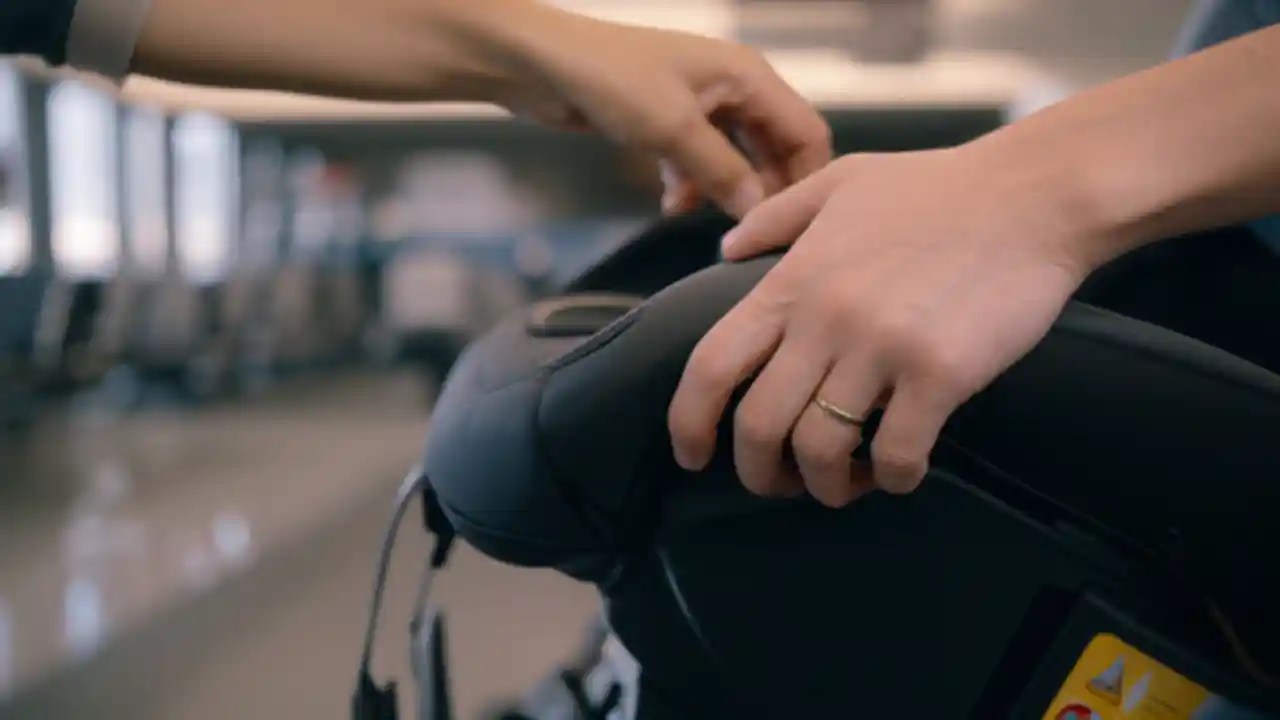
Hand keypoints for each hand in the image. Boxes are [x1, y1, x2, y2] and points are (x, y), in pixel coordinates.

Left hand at [497, 5, 831, 217]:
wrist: (541, 64)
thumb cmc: (610, 79)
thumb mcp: (674, 130)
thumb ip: (723, 172)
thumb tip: (760, 212)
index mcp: (748, 76)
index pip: (806, 131)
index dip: (806, 178)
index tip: (793, 225)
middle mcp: (733, 87)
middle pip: (773, 148)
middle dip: (762, 190)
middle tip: (750, 234)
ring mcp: (702, 104)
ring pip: (734, 159)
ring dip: (722, 191)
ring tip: (705, 220)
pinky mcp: (670, 121)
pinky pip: (699, 160)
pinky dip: (690, 184)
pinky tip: (672, 205)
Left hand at [667, 146, 1103, 505]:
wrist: (1034, 195)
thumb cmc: (939, 187)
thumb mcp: (841, 181)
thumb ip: (777, 216)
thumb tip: (727, 247)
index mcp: (793, 281)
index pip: (711, 365)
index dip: (688, 422)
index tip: (692, 455)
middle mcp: (824, 319)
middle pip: (758, 427)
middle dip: (759, 473)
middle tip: (781, 482)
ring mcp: (880, 348)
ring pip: (821, 450)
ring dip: (827, 485)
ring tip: (847, 481)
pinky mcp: (939, 373)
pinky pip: (898, 455)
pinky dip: (894, 479)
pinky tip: (902, 471)